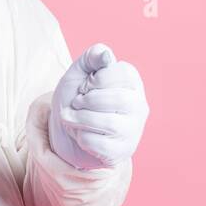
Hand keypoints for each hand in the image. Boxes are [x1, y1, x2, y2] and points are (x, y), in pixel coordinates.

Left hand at [49, 43, 148, 170]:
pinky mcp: (122, 151)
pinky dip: (82, 138)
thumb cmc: (76, 99)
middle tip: (76, 102)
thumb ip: (91, 58)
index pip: (120, 74)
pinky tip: (81, 134)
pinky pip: (100, 144)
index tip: (85, 86)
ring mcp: (133, 130)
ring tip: (71, 117)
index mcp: (132, 81)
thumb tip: (105, 54)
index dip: (94, 79)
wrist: (66, 132)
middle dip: (87, 100)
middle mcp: (139, 105)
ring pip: (109, 123)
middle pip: (118, 99)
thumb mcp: (78, 74)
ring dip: (80, 119)